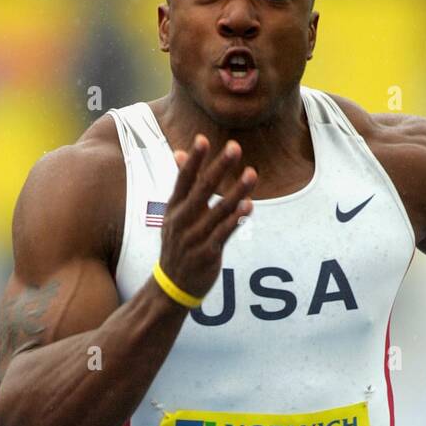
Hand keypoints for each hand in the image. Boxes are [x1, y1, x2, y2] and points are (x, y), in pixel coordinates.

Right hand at [159, 135, 255, 299]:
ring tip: (252, 173)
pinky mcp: (207, 254)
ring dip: (237, 191)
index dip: (193, 160)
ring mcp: (194, 238)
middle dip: (219, 167)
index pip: (183, 179)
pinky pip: (224, 233)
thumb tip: (180, 152)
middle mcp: (182, 221)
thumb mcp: (174, 215)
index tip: (202, 139)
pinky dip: (237, 219)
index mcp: (174, 208)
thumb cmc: (178, 245)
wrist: (173, 286)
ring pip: (219, 210)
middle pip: (202, 189)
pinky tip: (249, 206)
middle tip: (235, 147)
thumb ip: (183, 185)